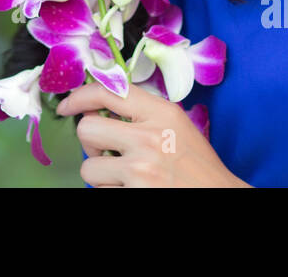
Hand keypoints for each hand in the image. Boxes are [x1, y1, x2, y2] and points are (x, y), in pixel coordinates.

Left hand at [56, 83, 250, 186]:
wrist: (220, 195)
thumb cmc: (197, 165)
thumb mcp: (176, 124)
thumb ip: (142, 112)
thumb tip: (94, 107)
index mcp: (161, 113)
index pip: (106, 91)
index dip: (78, 96)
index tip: (67, 106)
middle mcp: (149, 138)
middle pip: (86, 129)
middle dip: (90, 143)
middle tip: (107, 151)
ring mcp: (140, 170)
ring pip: (88, 167)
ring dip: (101, 174)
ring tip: (125, 177)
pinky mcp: (135, 195)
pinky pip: (100, 192)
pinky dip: (112, 192)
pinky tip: (134, 190)